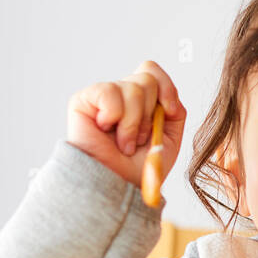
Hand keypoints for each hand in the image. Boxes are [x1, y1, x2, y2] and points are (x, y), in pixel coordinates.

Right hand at [66, 60, 186, 192]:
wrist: (119, 186)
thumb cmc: (140, 168)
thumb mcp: (170, 138)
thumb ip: (175, 111)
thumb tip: (167, 96)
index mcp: (139, 100)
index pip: (152, 70)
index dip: (166, 88)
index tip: (170, 112)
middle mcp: (120, 95)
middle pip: (146, 77)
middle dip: (149, 114)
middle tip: (138, 139)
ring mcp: (102, 97)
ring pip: (132, 87)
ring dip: (133, 122)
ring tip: (124, 143)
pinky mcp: (83, 100)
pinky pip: (109, 92)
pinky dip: (114, 116)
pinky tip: (106, 131)